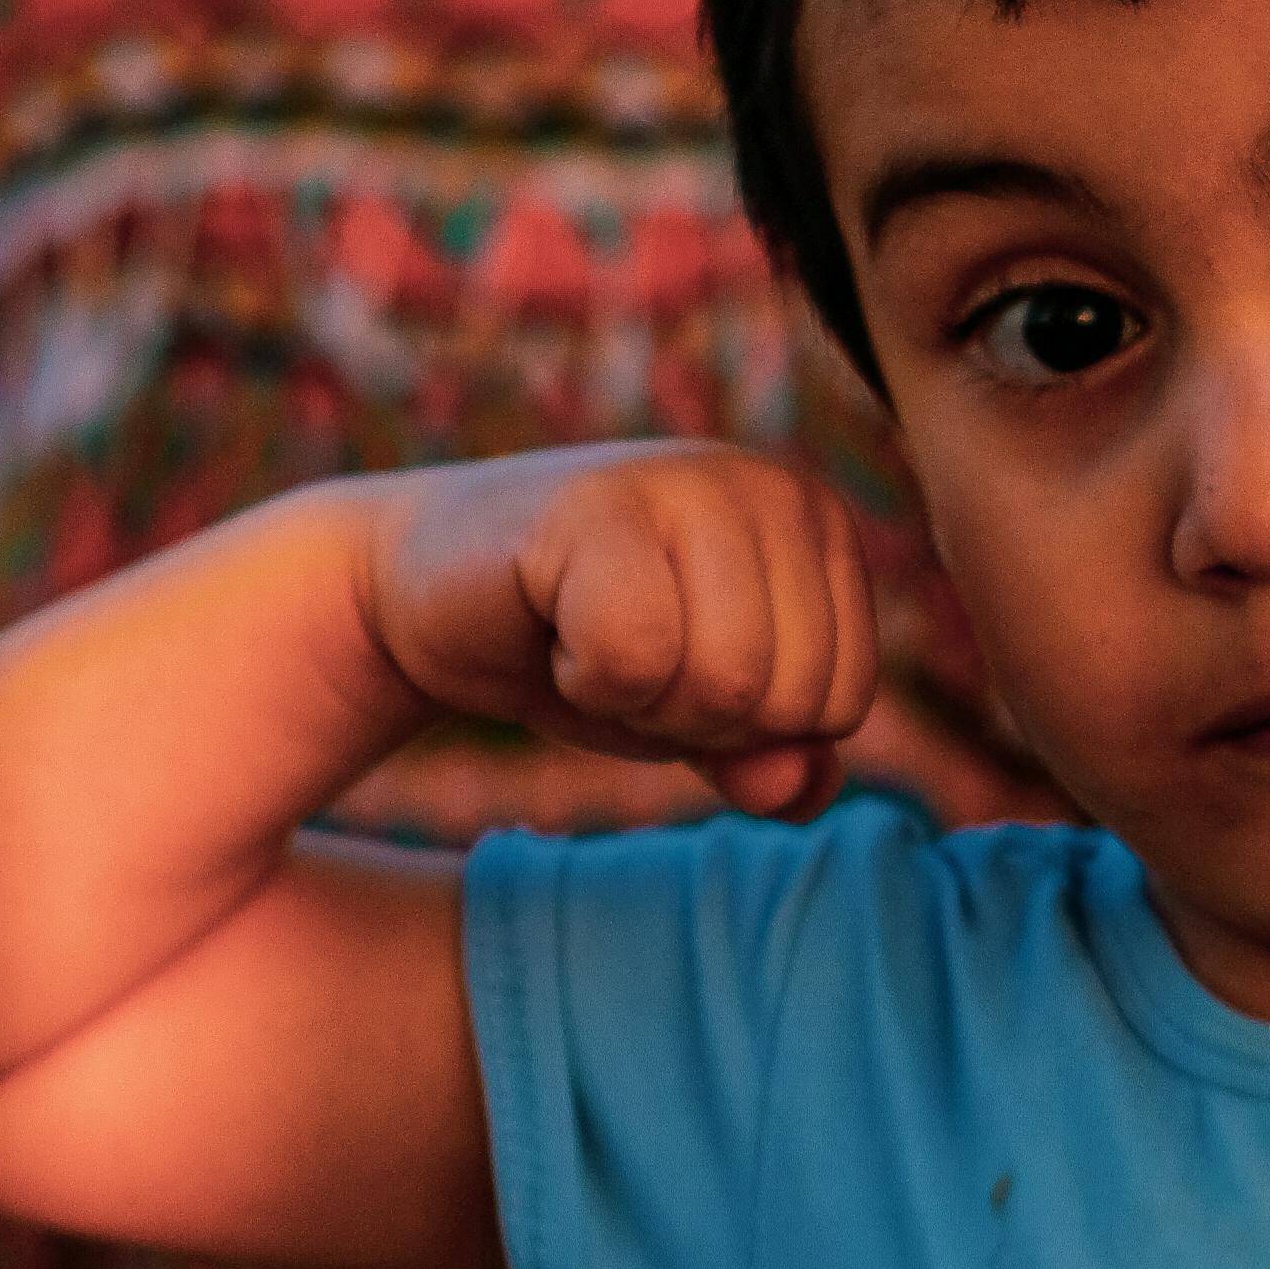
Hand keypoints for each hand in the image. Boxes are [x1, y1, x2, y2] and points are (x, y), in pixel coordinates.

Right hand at [360, 447, 879, 818]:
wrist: (426, 596)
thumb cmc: (584, 647)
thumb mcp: (701, 721)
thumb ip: (775, 761)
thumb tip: (798, 785)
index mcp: (820, 526)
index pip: (843, 701)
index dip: (747, 728)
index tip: (676, 668)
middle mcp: (771, 486)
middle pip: (788, 699)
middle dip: (695, 718)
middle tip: (625, 654)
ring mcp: (689, 484)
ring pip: (726, 682)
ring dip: (643, 700)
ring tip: (594, 637)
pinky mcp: (599, 506)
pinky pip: (638, 658)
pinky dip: (587, 679)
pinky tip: (553, 625)